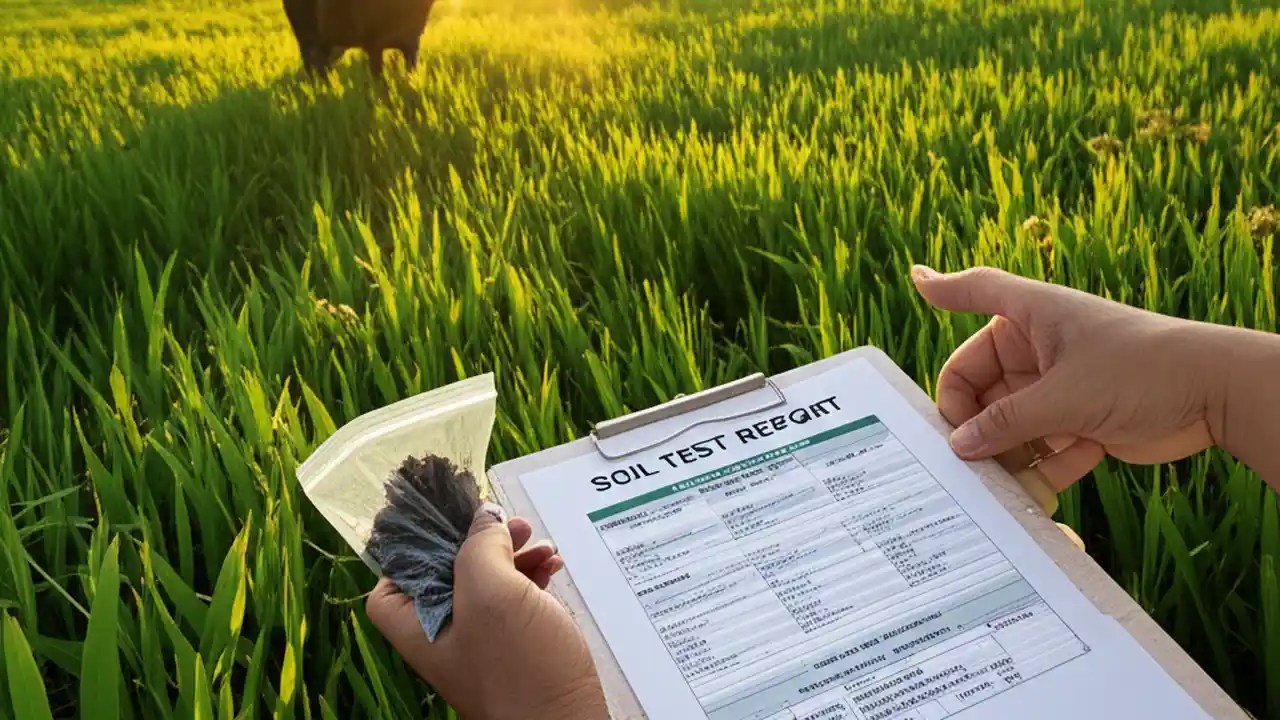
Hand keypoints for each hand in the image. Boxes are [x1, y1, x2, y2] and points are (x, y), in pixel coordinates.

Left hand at [366, 505, 607, 719]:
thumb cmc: (520, 671)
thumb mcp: (491, 593)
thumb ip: (479, 547)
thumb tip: (483, 517)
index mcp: (418, 630)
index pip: (391, 583)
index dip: (414, 549)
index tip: (448, 521)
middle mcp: (444, 639)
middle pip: (446, 575)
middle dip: (478, 542)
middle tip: (510, 523)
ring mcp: (482, 646)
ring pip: (487, 585)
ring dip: (513, 556)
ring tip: (541, 545)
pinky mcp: (516, 651)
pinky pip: (515, 602)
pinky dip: (531, 578)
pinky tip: (553, 568)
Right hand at [910, 265, 1224, 489]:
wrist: (1215, 395)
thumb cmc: (1140, 370)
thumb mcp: (1062, 397)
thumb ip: (1004, 424)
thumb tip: (957, 445)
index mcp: (1032, 317)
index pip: (977, 293)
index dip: (945, 288)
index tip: (916, 281)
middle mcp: (1037, 348)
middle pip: (979, 384)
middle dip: (973, 421)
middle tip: (964, 456)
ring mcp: (1055, 385)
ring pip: (1006, 423)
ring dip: (1007, 452)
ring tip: (1008, 480)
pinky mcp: (1075, 419)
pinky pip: (1039, 445)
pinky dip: (1044, 463)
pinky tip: (1064, 469)